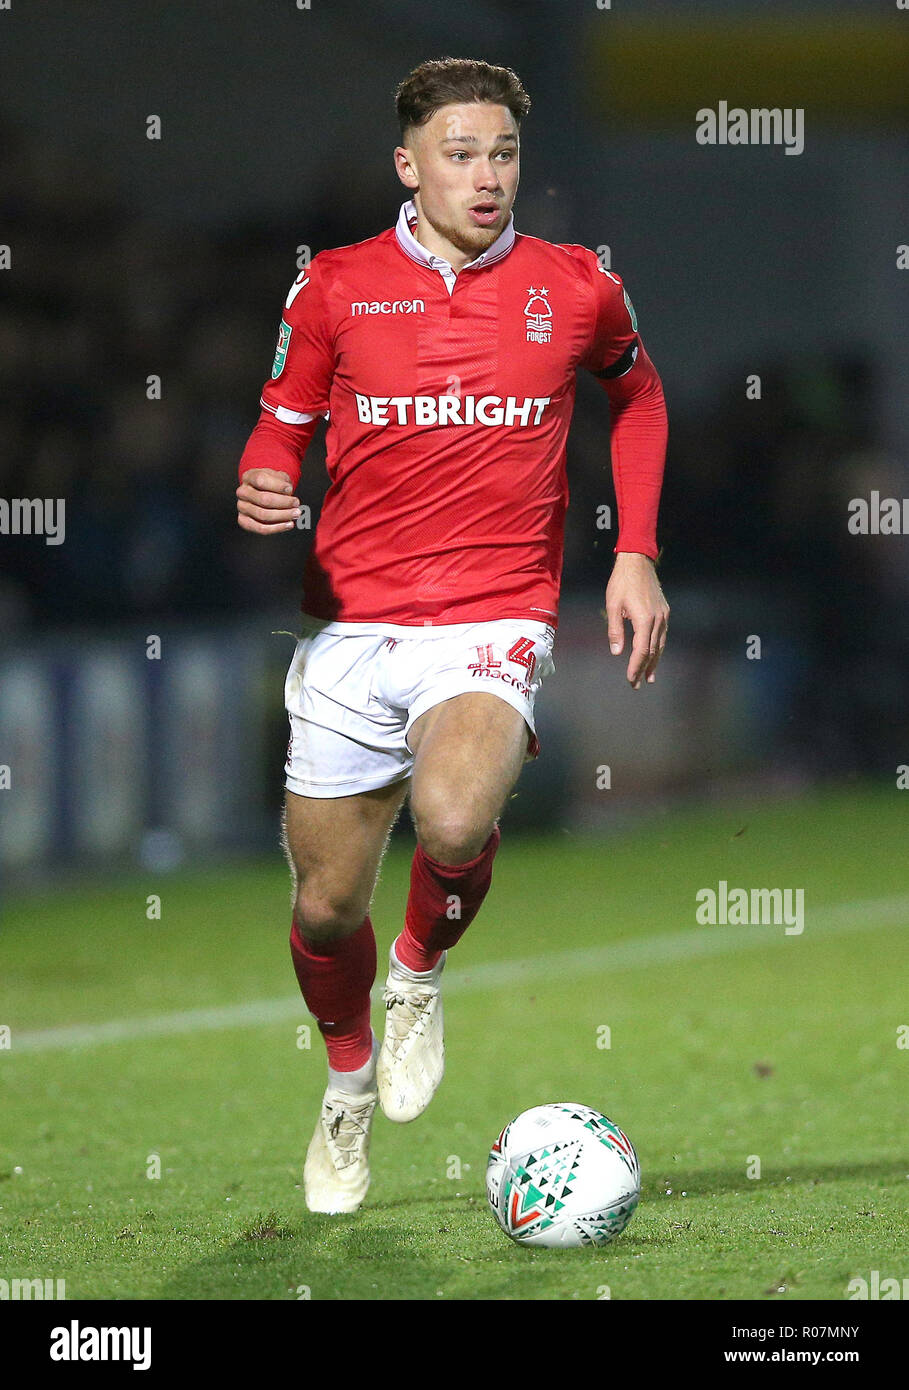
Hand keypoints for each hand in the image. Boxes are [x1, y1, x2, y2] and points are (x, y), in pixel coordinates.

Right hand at [236, 468, 299, 533]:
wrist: (262, 493)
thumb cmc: (272, 484)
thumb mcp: (278, 477)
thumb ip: (283, 482)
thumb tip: (288, 493)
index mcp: (249, 477)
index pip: (261, 481)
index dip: (277, 486)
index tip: (290, 489)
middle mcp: (242, 492)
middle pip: (263, 499)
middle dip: (284, 503)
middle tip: (296, 504)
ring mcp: (241, 507)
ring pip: (263, 515)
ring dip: (283, 515)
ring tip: (296, 513)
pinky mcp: (244, 521)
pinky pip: (260, 528)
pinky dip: (277, 528)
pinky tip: (289, 524)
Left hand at [604, 553, 669, 689]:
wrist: (637, 562)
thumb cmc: (621, 583)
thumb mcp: (613, 606)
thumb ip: (615, 630)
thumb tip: (617, 652)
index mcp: (644, 619)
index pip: (641, 650)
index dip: (636, 667)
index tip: (631, 680)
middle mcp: (658, 619)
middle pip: (653, 651)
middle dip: (644, 669)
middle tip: (637, 685)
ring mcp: (663, 615)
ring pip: (660, 644)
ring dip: (654, 662)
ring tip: (650, 677)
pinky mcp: (664, 611)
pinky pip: (662, 635)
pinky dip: (658, 648)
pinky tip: (654, 654)